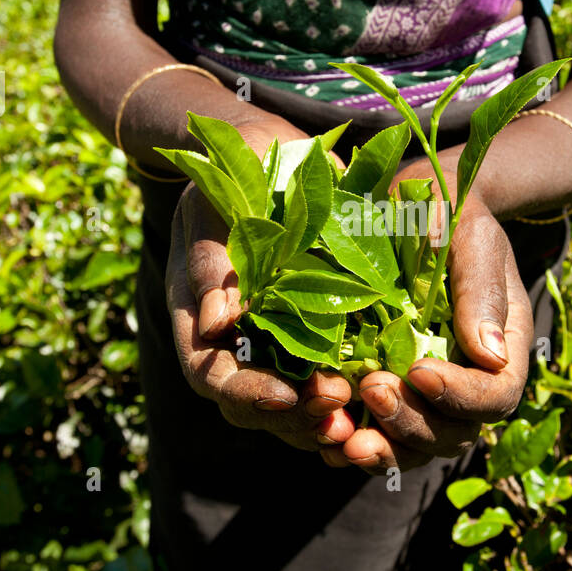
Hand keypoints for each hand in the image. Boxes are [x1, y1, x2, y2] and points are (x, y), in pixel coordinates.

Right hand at [166, 117, 358, 452]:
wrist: (271, 152)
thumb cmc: (236, 169)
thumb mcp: (218, 203)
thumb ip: (214, 261)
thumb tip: (216, 323)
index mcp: (198, 314)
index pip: (210, 374)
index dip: (245, 392)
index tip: (285, 396)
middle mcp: (232, 339)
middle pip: (248, 405)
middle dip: (291, 415)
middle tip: (338, 403)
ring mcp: (271, 342)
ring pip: (287, 407)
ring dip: (319, 419)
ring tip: (358, 414)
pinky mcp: (312, 334)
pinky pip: (321, 384)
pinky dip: (344, 401)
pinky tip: (373, 402)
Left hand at [322, 185, 533, 473]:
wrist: (414, 208)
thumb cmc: (452, 215)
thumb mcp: (472, 238)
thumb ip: (481, 291)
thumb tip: (491, 356)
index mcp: (502, 349)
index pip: (495, 395)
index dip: (461, 395)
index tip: (419, 371)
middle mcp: (469, 382)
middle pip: (455, 433)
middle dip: (413, 423)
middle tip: (372, 389)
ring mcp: (429, 395)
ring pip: (416, 445)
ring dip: (383, 449)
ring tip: (344, 439)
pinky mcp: (390, 392)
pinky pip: (380, 436)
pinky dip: (355, 445)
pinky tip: (326, 441)